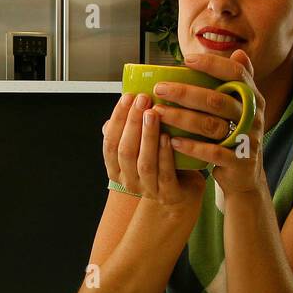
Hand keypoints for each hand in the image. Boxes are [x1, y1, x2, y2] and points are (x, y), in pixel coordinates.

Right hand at [103, 92, 206, 212]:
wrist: (183, 193)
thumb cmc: (161, 164)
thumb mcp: (140, 146)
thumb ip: (129, 131)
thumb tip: (125, 103)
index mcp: (116, 169)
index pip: (109, 143)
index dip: (117, 119)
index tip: (127, 98)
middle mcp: (128, 182)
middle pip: (125, 151)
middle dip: (132, 123)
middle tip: (142, 100)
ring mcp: (148, 190)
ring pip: (144, 163)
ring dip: (147, 136)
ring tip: (153, 113)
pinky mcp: (168, 195)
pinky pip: (165, 174)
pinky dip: (165, 154)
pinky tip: (168, 136)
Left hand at [159, 50, 266, 196]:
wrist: (245, 175)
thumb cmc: (234, 133)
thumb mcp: (240, 107)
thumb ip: (236, 82)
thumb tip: (237, 52)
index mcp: (252, 97)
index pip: (236, 73)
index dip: (212, 64)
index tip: (186, 59)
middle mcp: (253, 115)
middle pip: (216, 99)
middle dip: (185, 93)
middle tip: (160, 89)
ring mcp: (247, 139)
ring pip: (210, 125)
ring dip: (181, 118)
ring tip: (158, 113)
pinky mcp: (238, 161)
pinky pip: (212, 152)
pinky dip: (191, 146)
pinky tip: (171, 141)